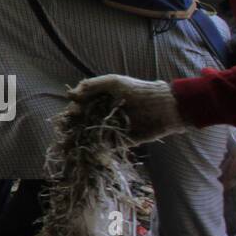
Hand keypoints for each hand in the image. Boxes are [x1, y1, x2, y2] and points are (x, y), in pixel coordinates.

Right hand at [67, 74, 187, 142]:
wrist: (165, 107)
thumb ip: (91, 86)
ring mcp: (113, 129)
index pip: (79, 107)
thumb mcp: (114, 83)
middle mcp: (104, 115)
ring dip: (83, 142)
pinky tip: (91, 153)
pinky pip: (109, 148)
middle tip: (69, 135)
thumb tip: (69, 95)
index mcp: (99, 101)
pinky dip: (100, 151)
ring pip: (93, 137)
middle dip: (74, 130)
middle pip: (83, 124)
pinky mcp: (123, 141)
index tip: (72, 115)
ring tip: (74, 149)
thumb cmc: (139, 90)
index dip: (73, 112)